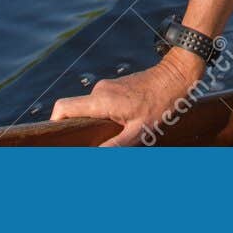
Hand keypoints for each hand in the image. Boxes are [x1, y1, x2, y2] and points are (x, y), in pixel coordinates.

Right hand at [49, 52, 205, 145]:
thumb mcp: (140, 130)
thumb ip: (116, 146)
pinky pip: (103, 103)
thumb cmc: (162, 101)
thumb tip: (95, 158)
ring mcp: (108, 86)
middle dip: (80, 129)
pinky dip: (106, 116)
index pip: (63, 107)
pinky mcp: (117, 86)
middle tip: (89, 146)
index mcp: (101, 100)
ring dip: (97, 123)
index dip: (54, 123)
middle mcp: (100, 90)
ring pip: (92, 108)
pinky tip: (124, 124)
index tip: (58, 139)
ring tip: (115, 136)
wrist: (177, 74)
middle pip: (76, 110)